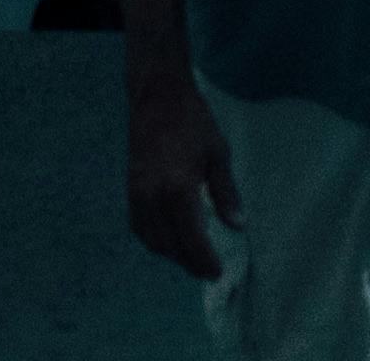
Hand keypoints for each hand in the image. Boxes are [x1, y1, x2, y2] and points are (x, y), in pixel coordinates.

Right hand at [125, 66, 244, 278]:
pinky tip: (171, 237)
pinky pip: (141, 229)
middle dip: (190, 262)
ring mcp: (138, 196)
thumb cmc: (193, 121)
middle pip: (172, 247)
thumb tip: (238, 226)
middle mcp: (154, 198)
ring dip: (174, 254)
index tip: (217, 272)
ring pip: (154, 242)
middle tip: (208, 267)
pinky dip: (156, 241)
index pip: (192, 239)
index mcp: (179, 188)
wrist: (158, 98)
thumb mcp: (218, 153)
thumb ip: (226, 193)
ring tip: (193, 255)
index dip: (205, 261)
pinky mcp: (130, 192)